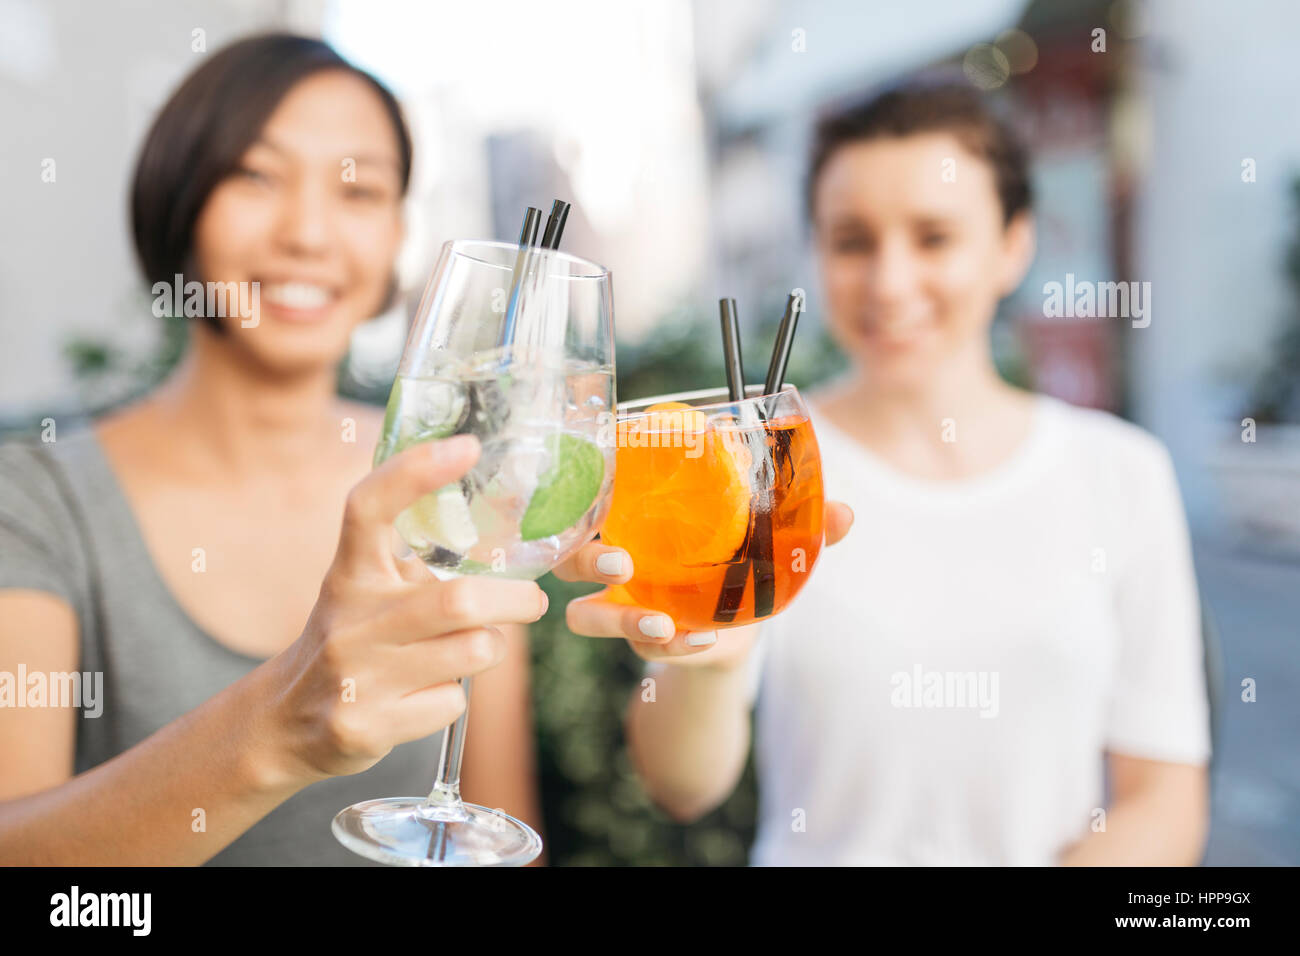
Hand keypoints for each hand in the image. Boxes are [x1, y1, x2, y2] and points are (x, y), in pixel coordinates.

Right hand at [261, 434, 548, 783]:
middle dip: (514, 600)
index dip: (415, 472)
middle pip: (457, 600)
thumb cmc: (351, 641)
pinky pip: (451, 702)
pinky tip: (427, 696)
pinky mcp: (366, 726)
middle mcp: (349, 620)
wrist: (282, 724)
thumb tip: (503, 528)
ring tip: (476, 646)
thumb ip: (415, 563)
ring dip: (490, 647)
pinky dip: (455, 697)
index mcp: (349, 574)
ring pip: (470, 652)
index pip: (369, 507)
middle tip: (532, 601)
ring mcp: (356, 676)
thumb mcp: (365, 591)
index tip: (467, 446)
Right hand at [557, 501, 853, 669]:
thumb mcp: (765, 542)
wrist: (730, 636)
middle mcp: (615, 561)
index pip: (589, 500)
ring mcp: (620, 607)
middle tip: (622, 563)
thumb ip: (804, 527)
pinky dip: (672, 646)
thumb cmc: (734, 567)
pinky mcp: (642, 642)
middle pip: (567, 558)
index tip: (597, 481)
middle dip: (587, 561)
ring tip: (659, 621)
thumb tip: (845, 513)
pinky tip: (700, 640)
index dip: (579, 491)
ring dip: (616, 619)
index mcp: (633, 520)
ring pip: (582, 616)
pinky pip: (638, 648)